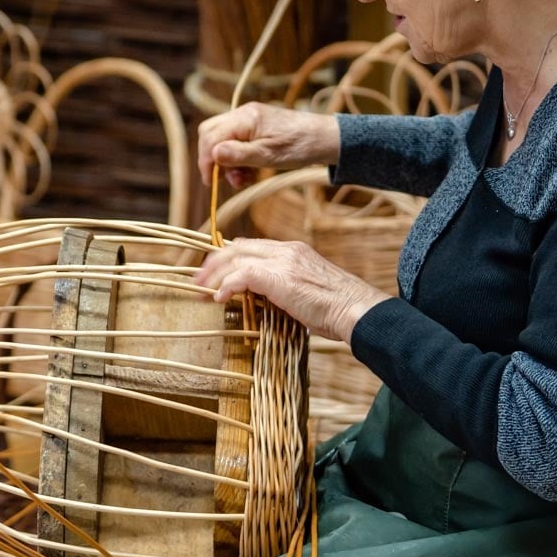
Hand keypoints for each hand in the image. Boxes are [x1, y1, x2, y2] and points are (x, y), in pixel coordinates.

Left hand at [194, 237, 388, 342]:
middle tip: (199, 280)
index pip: (251, 246)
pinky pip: (241, 275)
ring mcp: (282, 261)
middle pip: (238, 247)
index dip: (229, 257)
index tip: (215, 272)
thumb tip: (266, 301)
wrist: (357, 310)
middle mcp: (286, 250)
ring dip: (214, 275)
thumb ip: (286, 289)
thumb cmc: (338, 309)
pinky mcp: (278, 277)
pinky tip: (220, 299)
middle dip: (214, 263)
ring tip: (201, 290)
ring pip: (235, 258)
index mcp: (293, 250)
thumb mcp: (308, 292)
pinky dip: (226, 286)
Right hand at [197, 103, 339, 189]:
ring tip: (243, 178)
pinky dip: (238, 159)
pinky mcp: (256, 127)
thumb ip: (239, 155)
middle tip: (228, 180)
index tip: (211, 184)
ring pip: (222, 139)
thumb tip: (213, 155)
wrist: (325, 138)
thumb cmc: (301, 146)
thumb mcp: (269, 156)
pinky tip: (250, 172)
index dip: (206, 161)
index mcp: (245, 119)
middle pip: (210, 134)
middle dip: (214, 159)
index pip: (211, 137)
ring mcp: (249, 119)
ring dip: (227, 162)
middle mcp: (243, 114)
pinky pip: (236, 141)